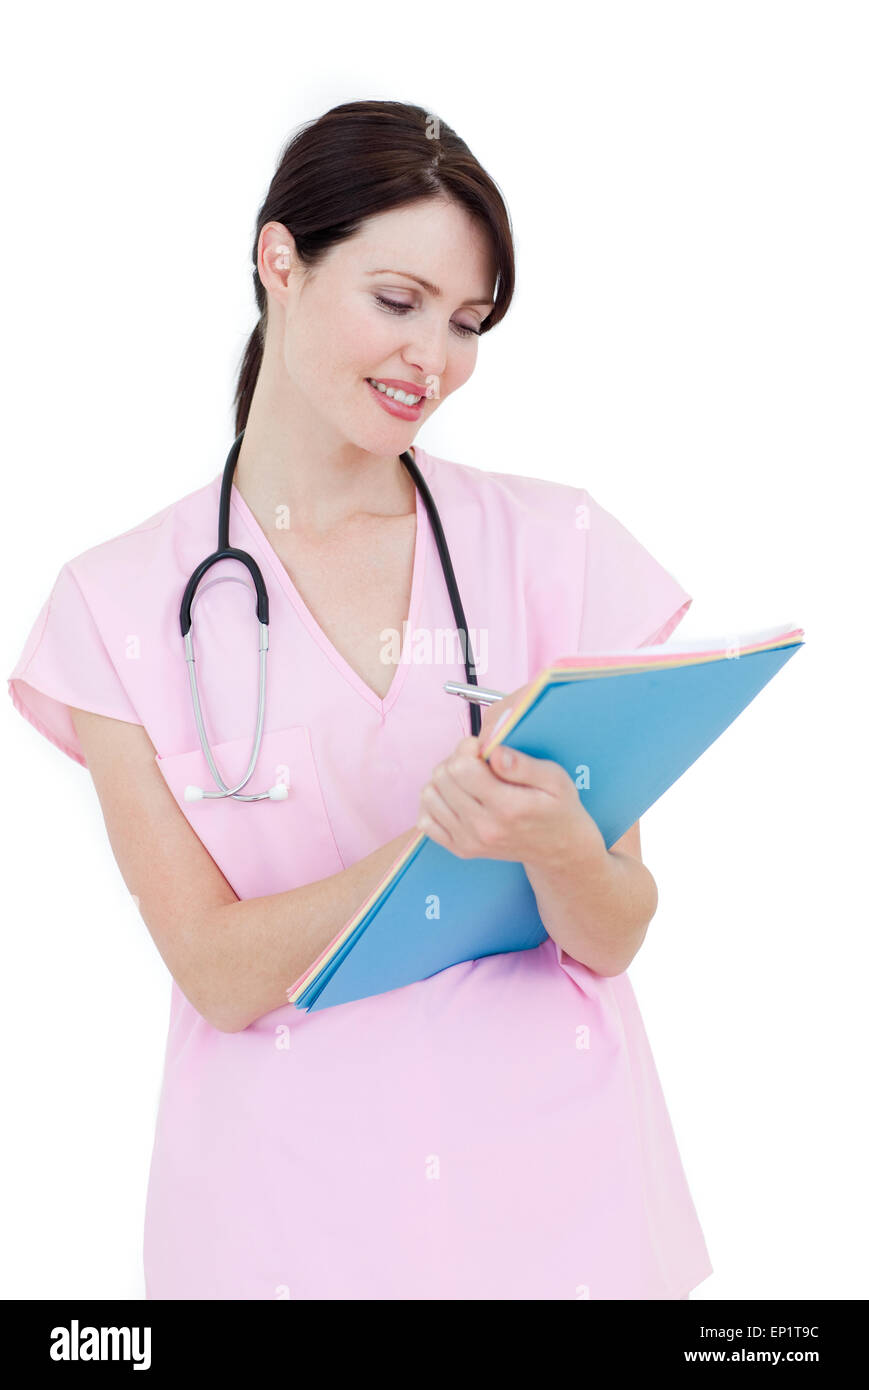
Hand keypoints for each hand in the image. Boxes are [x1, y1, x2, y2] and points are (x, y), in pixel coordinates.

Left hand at [416, 685, 606, 869]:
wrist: (557, 850)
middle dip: (456, 760)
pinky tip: (456, 797)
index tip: (482, 748)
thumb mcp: (555, 780)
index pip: (462, 768)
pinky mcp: (460, 849)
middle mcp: (483, 827)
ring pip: (429, 795)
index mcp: (507, 808)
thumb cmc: (557, 809)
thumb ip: (524, 765)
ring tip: (467, 779)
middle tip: (476, 762)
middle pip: (442, 778)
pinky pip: (425, 821)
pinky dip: (436, 804)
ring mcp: (468, 841)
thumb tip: (495, 752)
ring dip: (444, 780)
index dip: (468, 748)